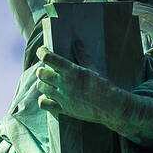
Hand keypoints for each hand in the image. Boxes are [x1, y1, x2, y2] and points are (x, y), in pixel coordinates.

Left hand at [35, 46, 152, 145]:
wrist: (111, 106)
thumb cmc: (103, 86)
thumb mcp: (93, 68)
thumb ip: (83, 55)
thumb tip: (77, 42)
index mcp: (72, 70)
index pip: (49, 58)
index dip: (42, 52)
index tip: (42, 51)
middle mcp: (65, 83)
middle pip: (41, 73)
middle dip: (42, 70)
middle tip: (46, 71)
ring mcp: (63, 97)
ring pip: (41, 87)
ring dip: (42, 84)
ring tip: (48, 84)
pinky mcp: (64, 109)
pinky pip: (44, 104)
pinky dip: (42, 100)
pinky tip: (46, 97)